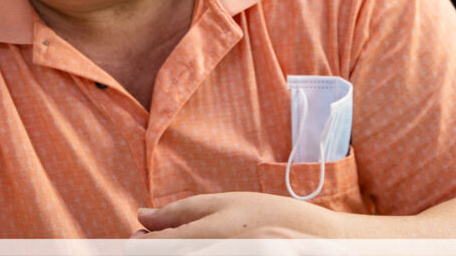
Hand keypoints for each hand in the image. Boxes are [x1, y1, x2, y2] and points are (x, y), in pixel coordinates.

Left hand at [135, 192, 341, 239]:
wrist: (320, 241)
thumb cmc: (272, 215)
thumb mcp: (227, 204)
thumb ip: (180, 212)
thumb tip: (140, 216)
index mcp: (211, 231)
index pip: (158, 247)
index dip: (140, 247)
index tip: (135, 243)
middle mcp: (218, 250)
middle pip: (171, 255)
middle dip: (158, 251)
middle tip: (158, 244)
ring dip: (177, 253)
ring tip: (182, 245)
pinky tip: (201, 250)